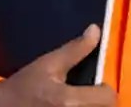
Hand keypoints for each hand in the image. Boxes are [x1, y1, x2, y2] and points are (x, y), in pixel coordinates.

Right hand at [0, 23, 117, 106]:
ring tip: (82, 102)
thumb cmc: (22, 87)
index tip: (96, 87)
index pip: (108, 98)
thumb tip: (95, 30)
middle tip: (89, 96)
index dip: (105, 90)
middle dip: (100, 103)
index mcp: (68, 100)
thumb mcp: (47, 64)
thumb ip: (74, 50)